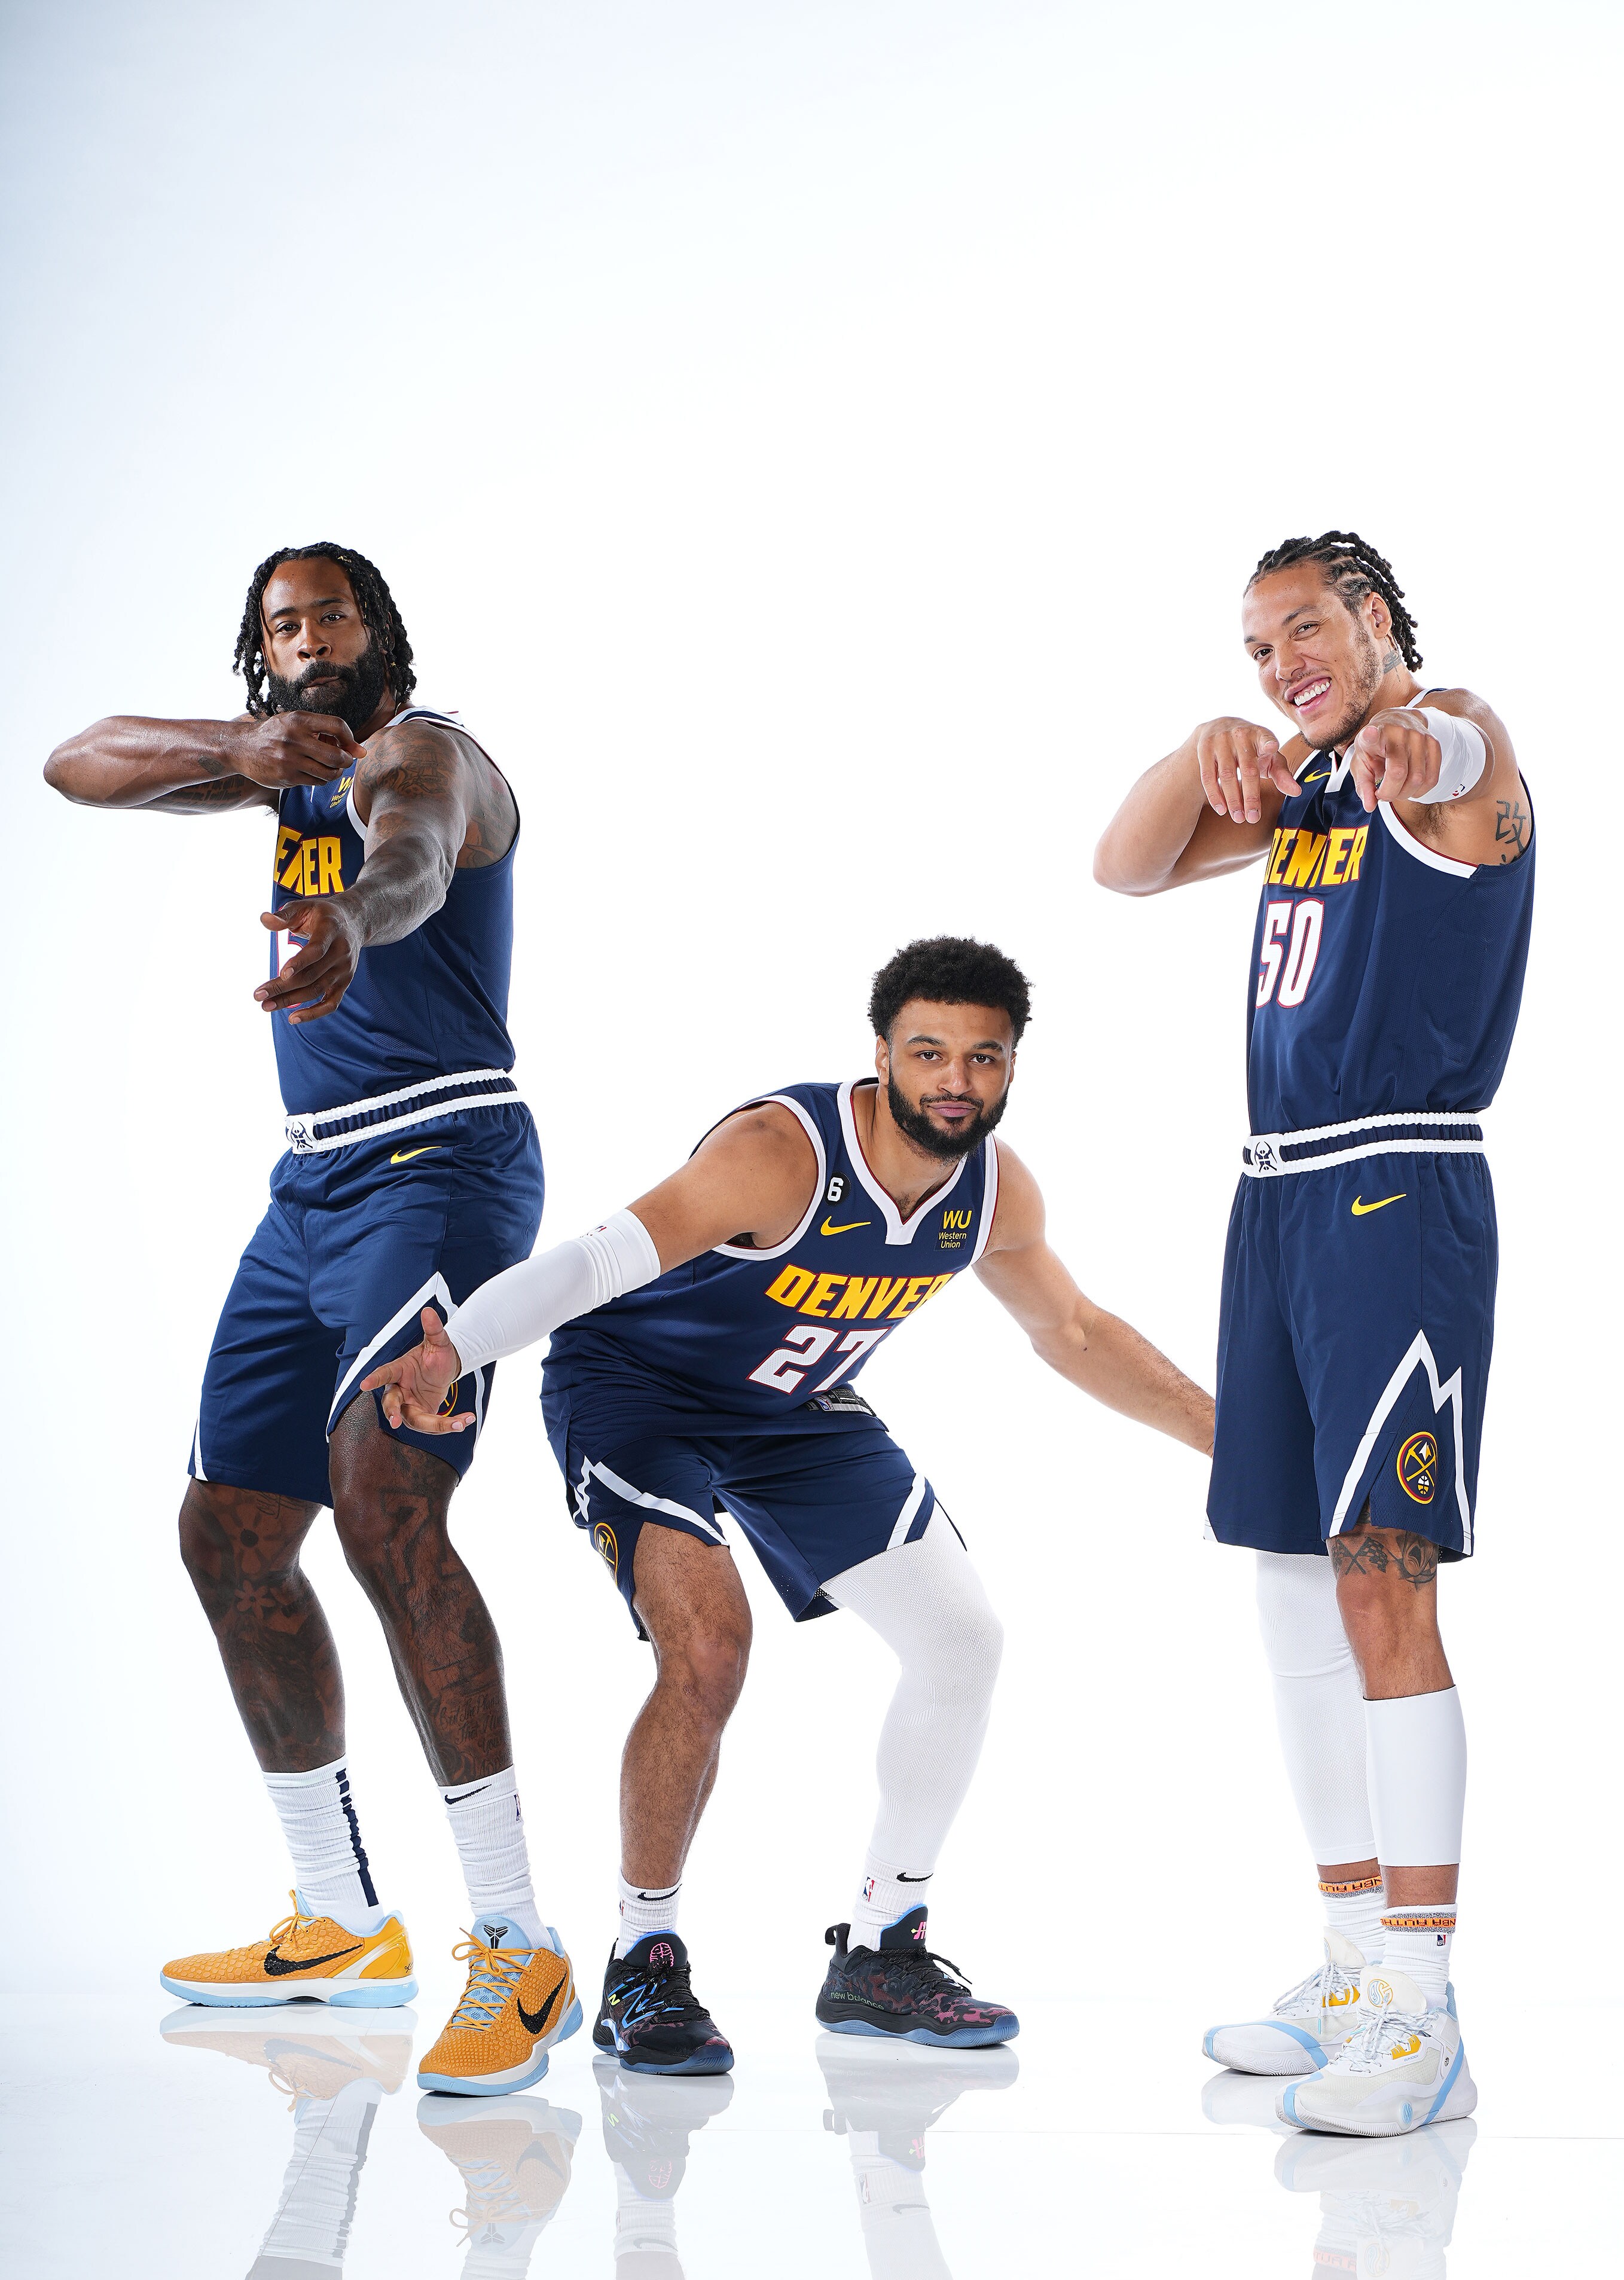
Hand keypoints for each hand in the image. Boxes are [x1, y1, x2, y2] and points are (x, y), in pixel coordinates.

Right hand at [225, 712, 365, 788]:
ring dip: (336, 773)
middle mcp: (294, 739)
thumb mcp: (294, 722)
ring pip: (328, 773)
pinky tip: (316, 773)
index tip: (352, 746)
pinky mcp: (287, 777)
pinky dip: (321, 779)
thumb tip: (359, 750)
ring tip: (332, 768)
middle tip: (345, 761)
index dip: (350, 738)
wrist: (241, 747)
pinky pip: (316, 782)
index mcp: (299, 720)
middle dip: (347, 760)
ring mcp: (290, 760)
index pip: (337, 725)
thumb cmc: (275, 734)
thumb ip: (324, 731)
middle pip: (336, 755)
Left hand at [255, 897, 361, 1022]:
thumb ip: (284, 915)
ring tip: (266, 1006)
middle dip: (283, 987)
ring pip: (316, 990)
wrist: (355, 922)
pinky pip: (331, 1003)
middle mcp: (341, 952)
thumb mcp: (305, 907)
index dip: (300, 963)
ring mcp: (344, 970)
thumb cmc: (322, 914)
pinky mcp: (344, 982)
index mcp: (331, 931)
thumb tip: (263, 919)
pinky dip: (314, 1013)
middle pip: (311, 975)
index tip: (282, 974)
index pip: (316, 950)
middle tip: (258, 996)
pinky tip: (293, 1019)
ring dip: (291, 1001)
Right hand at [361, 1308, 472, 1432]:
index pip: (385, 1373)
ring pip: (414, 1419)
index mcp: (400, 1369)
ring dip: (435, 1425)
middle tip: (395, 1421)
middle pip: (392, 1402)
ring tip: (458, 1424)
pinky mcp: (421, 1415)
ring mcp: (409, 1404)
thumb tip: (428, 1312)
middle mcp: (400, 1389)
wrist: (446, 1368)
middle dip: (392, 1412)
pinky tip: (465, 1420)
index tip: (363, 1385)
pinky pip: (432, 1424)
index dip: (374, 1379)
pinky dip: (449, 1424)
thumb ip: (434, 1329)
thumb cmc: (437, 1354)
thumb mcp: (439, 1342)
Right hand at [1194, 718, 1298, 824]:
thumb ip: (1282, 774)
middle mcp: (1241, 734)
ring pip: (1226, 775)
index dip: (1268, 743)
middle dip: (1251, 796)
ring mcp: (1220, 740)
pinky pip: (1208, 776)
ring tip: (1238, 818)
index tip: (1271, 748)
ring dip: (1232, 800)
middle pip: (1248, 769)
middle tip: (1253, 818)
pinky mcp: (1204, 749)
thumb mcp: (1269, 757)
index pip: (1266, 738)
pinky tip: (1222, 810)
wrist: (1218, 727)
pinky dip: (1215, 795)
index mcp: (1261, 734)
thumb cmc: (1252, 748)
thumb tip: (1296, 793)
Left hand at [1347, 710, 1441, 811]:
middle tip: (1383, 793)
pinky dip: (1421, 790)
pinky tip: (1410, 787)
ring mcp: (1420, 737)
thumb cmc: (1375, 747)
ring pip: (1418, 779)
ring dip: (1406, 793)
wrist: (1397, 722)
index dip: (1371, 736)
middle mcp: (1399, 732)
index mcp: (1376, 735)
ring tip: (1396, 789)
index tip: (1370, 733)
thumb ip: (1363, 785)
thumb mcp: (1362, 763)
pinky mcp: (1434, 744)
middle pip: (1399, 774)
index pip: (1373, 736)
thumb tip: (1369, 807)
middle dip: (1390, 793)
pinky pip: (1432, 778)